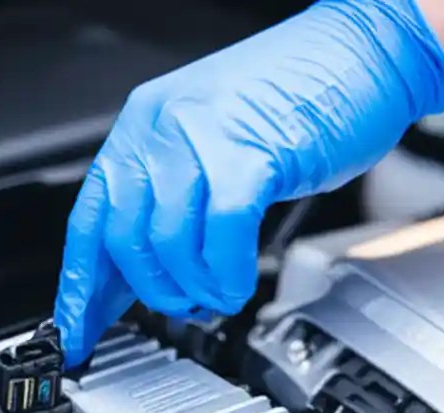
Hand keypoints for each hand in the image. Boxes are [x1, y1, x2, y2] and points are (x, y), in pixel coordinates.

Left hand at [54, 0, 443, 365]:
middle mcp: (162, 127)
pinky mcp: (249, 155)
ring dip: (193, 287)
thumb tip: (143, 269)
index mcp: (143, 124)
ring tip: (216, 294)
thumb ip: (171, 201)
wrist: (367, 50)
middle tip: (180, 306)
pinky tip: (236, 282)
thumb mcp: (212, 144)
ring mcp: (202, 139)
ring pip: (167, 243)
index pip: (90, 217)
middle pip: (122, 236)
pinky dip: (226, 274)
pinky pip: (220, 236)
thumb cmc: (300, 95)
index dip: (79, 285)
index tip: (76, 330)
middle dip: (149, 291)